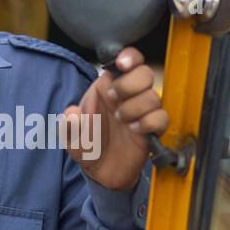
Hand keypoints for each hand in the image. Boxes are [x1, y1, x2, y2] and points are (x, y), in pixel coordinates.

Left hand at [60, 47, 168, 189]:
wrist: (101, 172)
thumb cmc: (88, 147)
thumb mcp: (70, 136)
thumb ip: (68, 124)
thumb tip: (72, 115)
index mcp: (108, 87)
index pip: (127, 60)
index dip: (129, 57)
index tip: (122, 65)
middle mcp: (128, 96)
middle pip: (145, 73)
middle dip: (129, 85)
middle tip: (113, 100)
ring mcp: (142, 111)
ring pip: (153, 96)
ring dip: (135, 108)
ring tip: (121, 121)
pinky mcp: (153, 129)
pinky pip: (162, 117)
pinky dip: (148, 123)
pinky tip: (134, 131)